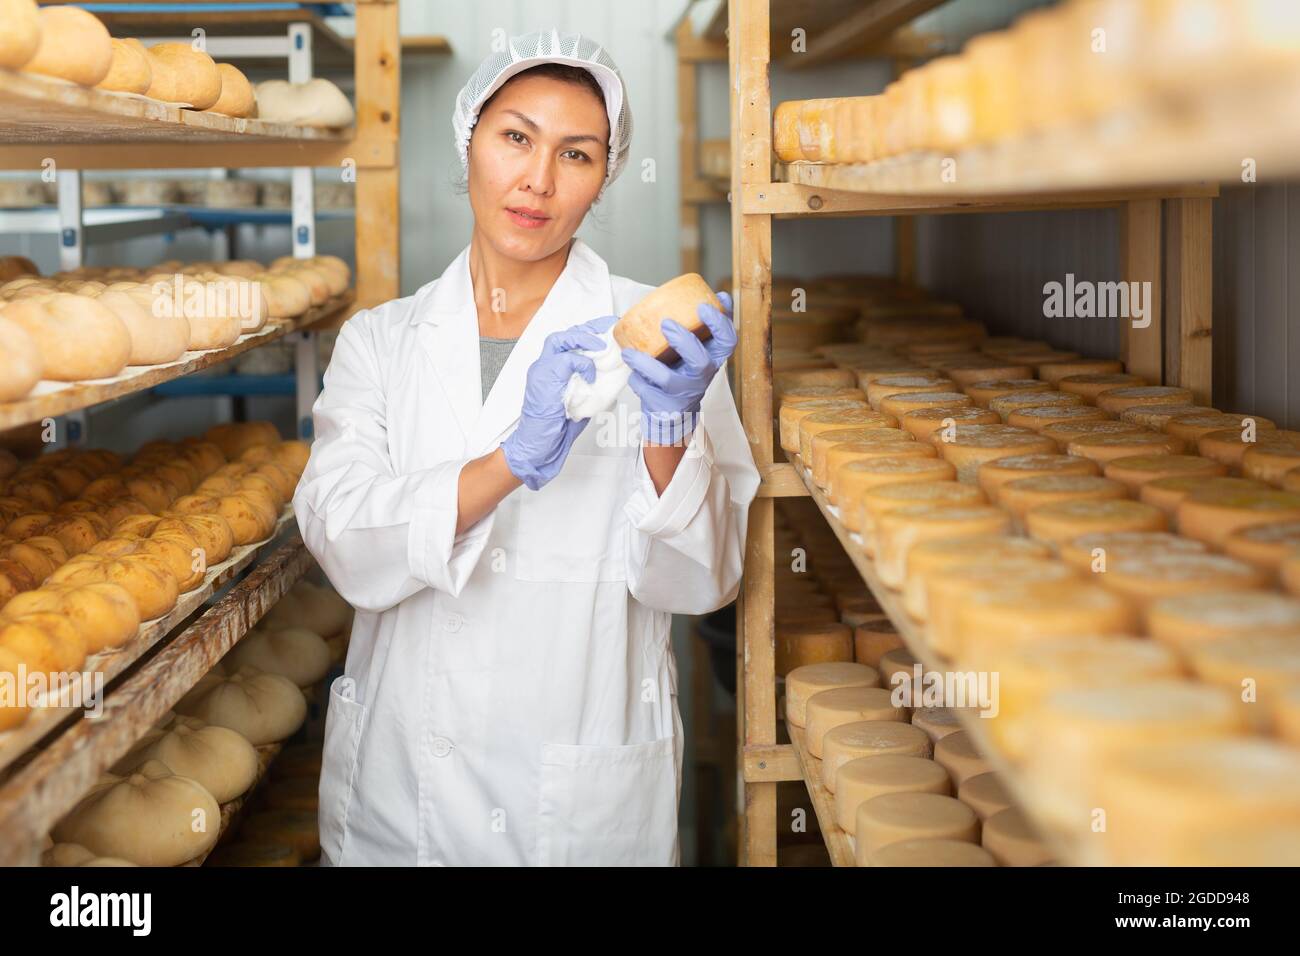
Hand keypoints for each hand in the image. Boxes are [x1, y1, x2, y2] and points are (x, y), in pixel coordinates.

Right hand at [502, 315, 616, 490]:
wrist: (538, 445)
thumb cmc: (557, 427)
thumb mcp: (581, 401)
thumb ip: (591, 386)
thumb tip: (613, 379)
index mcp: (552, 368)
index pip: (569, 339)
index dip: (589, 331)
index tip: (608, 328)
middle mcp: (544, 365)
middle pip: (564, 333)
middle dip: (589, 328)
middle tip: (609, 330)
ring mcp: (541, 370)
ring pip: (560, 339)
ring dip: (583, 339)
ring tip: (600, 346)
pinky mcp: (544, 378)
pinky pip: (565, 360)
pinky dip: (582, 363)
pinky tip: (591, 374)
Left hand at [621, 291, 735, 445]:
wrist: (672, 410)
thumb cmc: (684, 369)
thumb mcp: (698, 347)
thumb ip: (705, 323)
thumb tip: (720, 295)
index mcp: (713, 357)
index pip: (727, 342)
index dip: (719, 325)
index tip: (703, 307)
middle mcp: (702, 376)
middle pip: (701, 362)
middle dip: (684, 341)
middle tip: (666, 323)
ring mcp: (684, 392)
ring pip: (667, 379)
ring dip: (647, 364)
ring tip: (629, 353)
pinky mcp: (666, 405)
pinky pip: (647, 390)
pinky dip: (637, 380)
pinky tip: (632, 373)